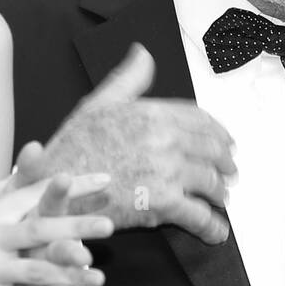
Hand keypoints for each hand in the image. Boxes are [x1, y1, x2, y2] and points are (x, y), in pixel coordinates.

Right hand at [0, 174, 112, 285]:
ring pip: (35, 270)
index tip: (104, 179)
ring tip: (99, 278)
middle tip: (109, 225)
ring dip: (70, 275)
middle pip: (38, 229)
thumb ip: (6, 188)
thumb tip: (37, 152)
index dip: (70, 187)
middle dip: (74, 227)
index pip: (36, 194)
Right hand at [14, 44, 237, 244]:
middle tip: (231, 171)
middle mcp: (166, 140)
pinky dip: (212, 226)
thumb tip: (143, 54)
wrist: (53, 185)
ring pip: (210, 181)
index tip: (226, 142)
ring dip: (220, 192)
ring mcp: (168, 172)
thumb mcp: (98, 104)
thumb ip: (128, 80)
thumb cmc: (72, 147)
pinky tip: (217, 231)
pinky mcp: (163, 203)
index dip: (218, 132)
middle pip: (212, 150)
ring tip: (221, 197)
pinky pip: (198, 216)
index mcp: (153, 114)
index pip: (200, 120)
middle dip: (225, 162)